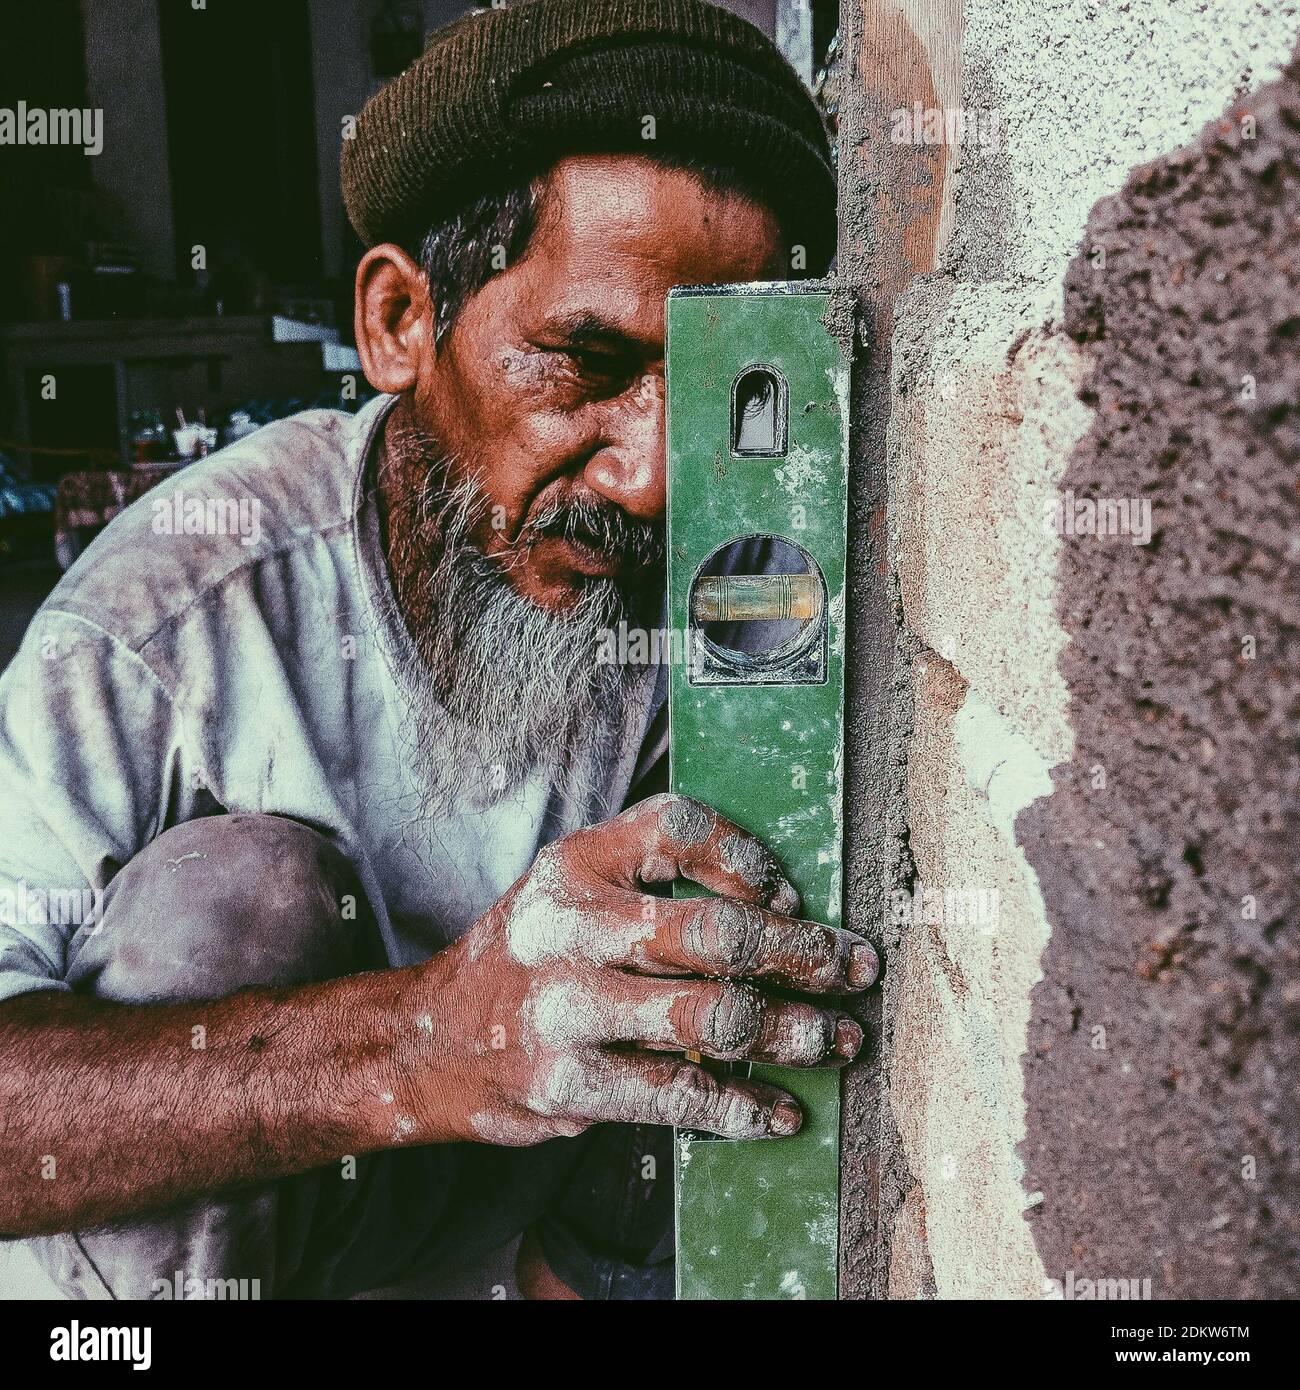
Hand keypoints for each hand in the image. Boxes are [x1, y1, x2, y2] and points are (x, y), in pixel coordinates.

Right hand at [430, 793, 878, 1145]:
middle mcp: (569, 927)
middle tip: (854, 967)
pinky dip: (744, 1106)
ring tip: (839, 1040)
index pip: (680, 828)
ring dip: (794, 1032)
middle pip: (715, 931)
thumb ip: (648, 882)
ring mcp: (566, 1009)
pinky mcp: (567, 1086)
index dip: (750, 857)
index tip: (789, 899)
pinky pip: (680, 1096)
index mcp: (574, 865)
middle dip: (803, 954)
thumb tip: (775, 915)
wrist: (426, 1041)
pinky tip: (780, 1109)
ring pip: (712, 1018)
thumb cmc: (522, 959)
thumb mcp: (566, 889)